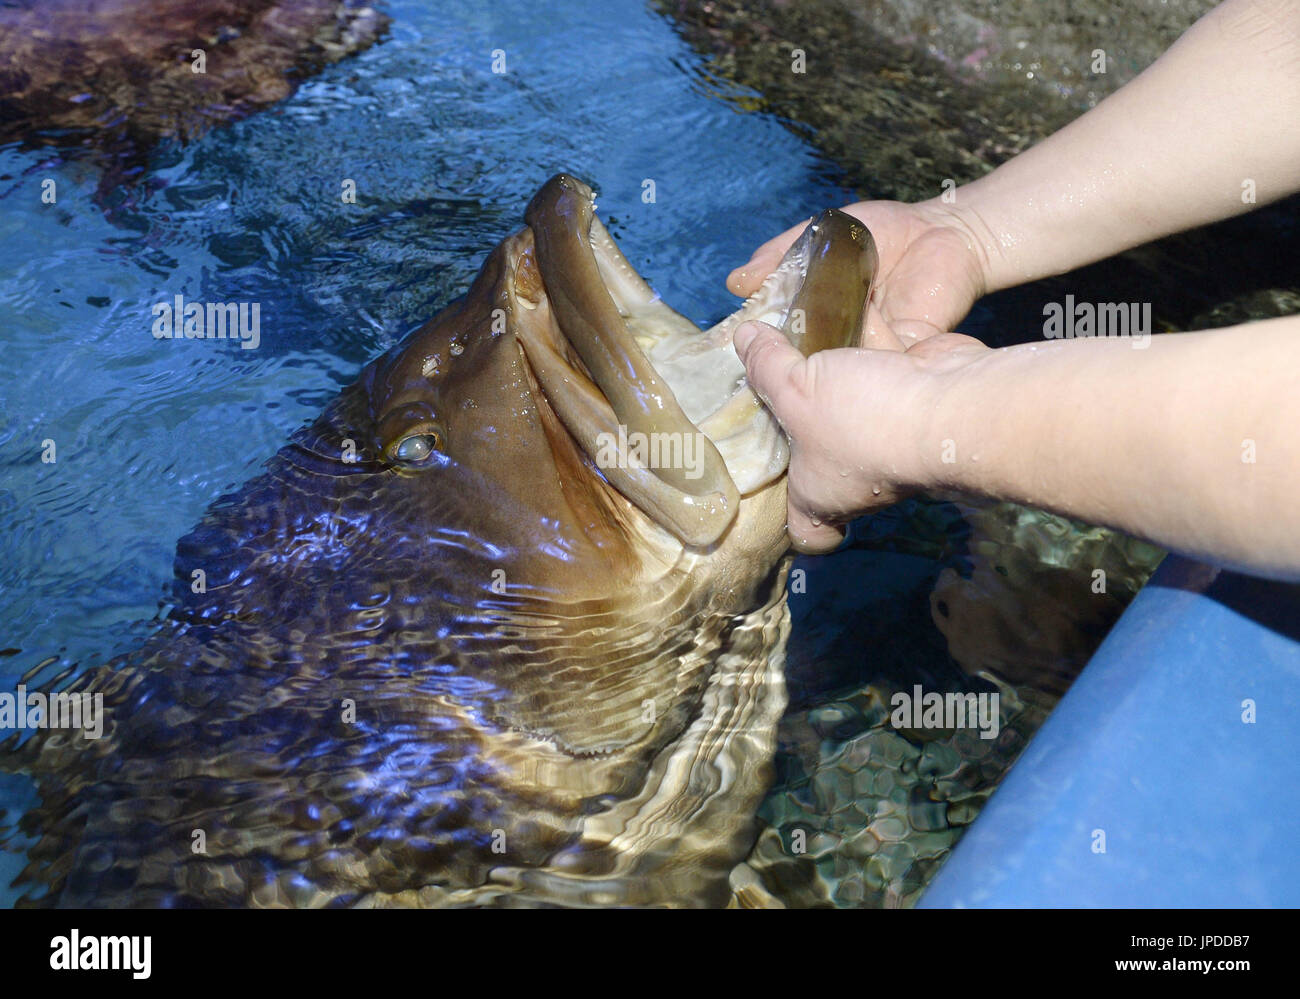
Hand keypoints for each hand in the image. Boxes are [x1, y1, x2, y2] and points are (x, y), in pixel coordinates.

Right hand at [728, 200, 989, 347]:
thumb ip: (779, 257)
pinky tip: (855, 336)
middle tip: (769, 362)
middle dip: (792, 365)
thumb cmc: (886, 231)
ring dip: (829, 360)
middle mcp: (844, 343)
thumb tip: (734, 284)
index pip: (784, 343)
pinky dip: (869, 354)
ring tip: (809, 350)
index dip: (763, 349)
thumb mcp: (819, 235)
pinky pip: (883, 363)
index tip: (740, 347)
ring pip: (844, 370)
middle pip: (810, 366)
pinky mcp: (906, 350)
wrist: (947, 232)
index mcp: (820, 319)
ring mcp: (875, 351)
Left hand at [733, 323, 990, 552]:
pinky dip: (872, 343)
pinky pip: (884, 372)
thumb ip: (766, 365)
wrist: (951, 404)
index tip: (770, 479)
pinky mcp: (918, 403)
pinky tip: (849, 308)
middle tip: (771, 380)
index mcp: (820, 498)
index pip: (805, 532)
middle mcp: (856, 480)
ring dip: (834, 371)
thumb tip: (742, 338)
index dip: (788, 515)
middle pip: (820, 456)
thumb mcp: (795, 391)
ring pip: (852, 407)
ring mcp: (890, 441)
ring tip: (802, 329)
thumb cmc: (859, 421)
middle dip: (799, 418)